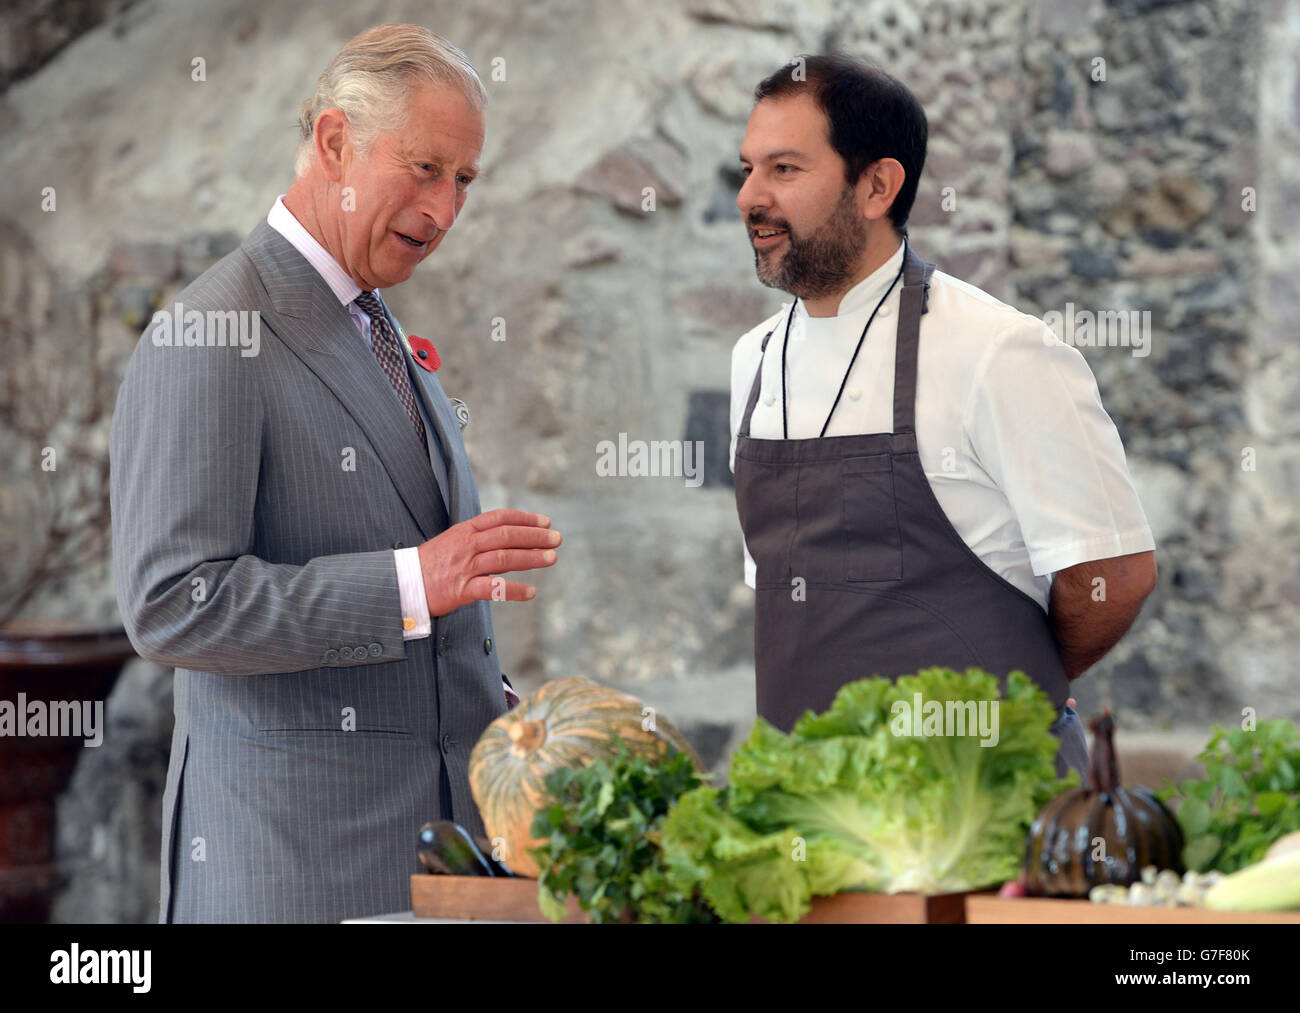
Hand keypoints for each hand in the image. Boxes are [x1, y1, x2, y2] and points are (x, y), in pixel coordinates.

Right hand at [418, 509, 560, 616]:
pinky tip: (531, 592)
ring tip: (551, 558)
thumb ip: (478, 537)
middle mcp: (466, 545)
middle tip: (557, 539)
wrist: (402, 584)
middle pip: (506, 535)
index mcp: (465, 531)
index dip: (525, 518)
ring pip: (503, 558)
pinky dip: (513, 590)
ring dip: (530, 558)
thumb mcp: (453, 541)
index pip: (499, 518)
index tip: (546, 522)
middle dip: (535, 536)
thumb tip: (509, 536)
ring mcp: (464, 567)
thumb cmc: (431, 564)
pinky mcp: (461, 590)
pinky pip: (491, 588)